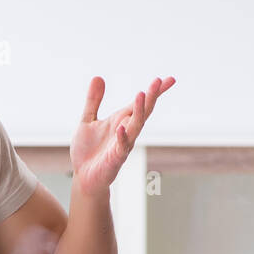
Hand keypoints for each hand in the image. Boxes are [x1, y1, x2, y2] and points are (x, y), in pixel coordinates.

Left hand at [71, 76, 174, 194]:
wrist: (83, 177)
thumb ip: (94, 100)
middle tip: (159, 81)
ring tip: (142, 94)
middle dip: (151, 97)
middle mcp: (126, 131)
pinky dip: (122, 137)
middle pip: (143, 111)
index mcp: (122, 120)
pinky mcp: (115, 159)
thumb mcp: (87, 120)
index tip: (170, 79)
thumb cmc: (88, 151)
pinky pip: (121, 147)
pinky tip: (120, 127)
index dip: (155, 92)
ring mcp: (123, 145)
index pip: (142, 103)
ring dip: (140, 111)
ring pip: (135, 126)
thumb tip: (98, 76)